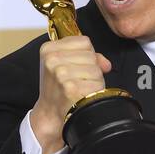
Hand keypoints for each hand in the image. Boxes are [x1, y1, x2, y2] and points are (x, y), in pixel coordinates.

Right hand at [29, 35, 111, 153]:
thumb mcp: (64, 64)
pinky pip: (97, 83)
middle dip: (91, 68)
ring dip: (94, 80)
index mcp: (48, 48)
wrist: (49, 112)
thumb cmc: (58, 87)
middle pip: (91, 55)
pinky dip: (95, 90)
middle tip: (78, 80)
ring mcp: (61, 73)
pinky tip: (82, 95)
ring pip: (96, 69)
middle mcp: (52, 59)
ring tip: (80, 87)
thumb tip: (106, 64)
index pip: (84, 41)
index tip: (77, 66)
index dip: (88, 54)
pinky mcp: (70, 87)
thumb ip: (87, 56)